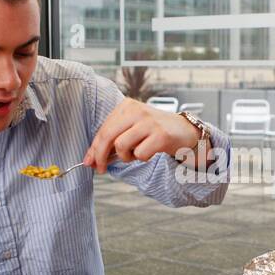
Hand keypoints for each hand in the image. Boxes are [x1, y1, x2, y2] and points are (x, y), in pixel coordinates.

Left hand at [83, 98, 199, 172]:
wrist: (185, 132)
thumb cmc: (154, 132)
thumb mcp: (132, 129)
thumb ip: (112, 140)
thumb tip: (91, 159)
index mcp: (127, 106)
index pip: (103, 129)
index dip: (93, 148)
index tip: (89, 162)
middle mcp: (137, 110)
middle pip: (107, 136)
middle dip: (100, 156)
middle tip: (101, 169)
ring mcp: (149, 122)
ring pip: (121, 146)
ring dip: (126, 157)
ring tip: (135, 154)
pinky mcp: (161, 135)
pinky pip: (140, 154)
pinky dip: (142, 158)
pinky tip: (149, 153)